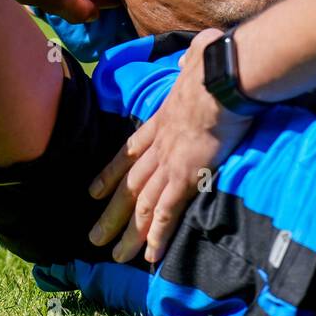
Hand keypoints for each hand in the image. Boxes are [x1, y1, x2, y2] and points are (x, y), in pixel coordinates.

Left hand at [87, 29, 254, 263]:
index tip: (94, 190)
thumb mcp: (197, 58)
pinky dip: (157, 236)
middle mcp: (160, 145)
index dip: (110, 173)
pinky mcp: (186, 176)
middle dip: (111, 213)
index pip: (129, 151)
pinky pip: (167, 213)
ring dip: (128, 232)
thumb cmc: (214, 64)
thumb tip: (190, 60)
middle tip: (93, 237)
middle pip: (130, 185)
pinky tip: (149, 256)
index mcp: (161, 119)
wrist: (221, 77)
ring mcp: (170, 163)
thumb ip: (190, 62)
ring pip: (143, 204)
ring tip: (114, 255)